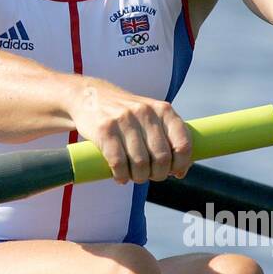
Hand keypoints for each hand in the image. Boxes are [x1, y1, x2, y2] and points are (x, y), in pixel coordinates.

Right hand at [67, 77, 191, 183]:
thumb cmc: (125, 114)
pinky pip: (118, 163)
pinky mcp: (104, 130)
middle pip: (162, 158)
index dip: (181, 164)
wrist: (89, 96)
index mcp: (163, 110)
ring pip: (141, 164)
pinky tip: (120, 176)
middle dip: (158, 174)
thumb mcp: (151, 115)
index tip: (175, 173)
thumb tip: (180, 170)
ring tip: (133, 176)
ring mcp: (124, 120)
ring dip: (138, 177)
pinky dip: (121, 176)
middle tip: (149, 175)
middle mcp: (145, 112)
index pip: (183, 144)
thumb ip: (167, 136)